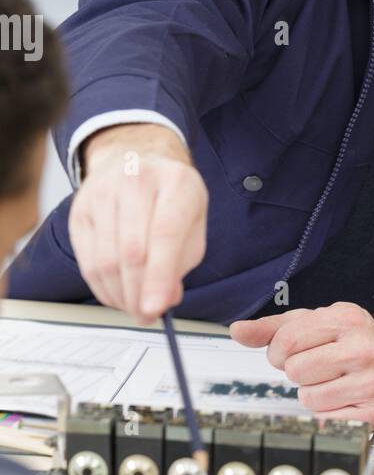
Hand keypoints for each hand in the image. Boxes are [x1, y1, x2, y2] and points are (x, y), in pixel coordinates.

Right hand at [68, 124, 207, 322]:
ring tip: (134, 306)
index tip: (156, 309)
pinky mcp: (79, 209)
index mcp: (176, 181)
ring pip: (105, 259)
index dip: (159, 276)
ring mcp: (102, 192)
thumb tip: (164, 299)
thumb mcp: (192, 223)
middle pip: (131, 251)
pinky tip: (116, 294)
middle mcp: (136, 180)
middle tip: (146, 316)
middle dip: (138, 294)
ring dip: (120, 294)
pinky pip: (87, 259)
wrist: (137, 159)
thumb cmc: (171, 197)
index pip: (165, 233)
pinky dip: (101, 286)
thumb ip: (182, 262)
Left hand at [229, 303, 373, 426]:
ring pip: (308, 398)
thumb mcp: (316, 323)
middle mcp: (362, 348)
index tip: (292, 353)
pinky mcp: (373, 411)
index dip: (279, 352)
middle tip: (319, 367)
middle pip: (295, 371)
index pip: (286, 341)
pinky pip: (324, 418)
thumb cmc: (351, 340)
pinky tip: (342, 397)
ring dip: (313, 393)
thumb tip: (238, 331)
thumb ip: (274, 328)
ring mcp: (370, 381)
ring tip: (333, 381)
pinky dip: (327, 412)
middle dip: (299, 372)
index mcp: (345, 319)